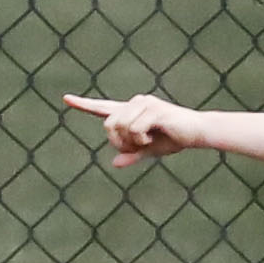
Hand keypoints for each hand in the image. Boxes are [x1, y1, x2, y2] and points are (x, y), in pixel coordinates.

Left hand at [64, 92, 204, 167]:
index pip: (103, 107)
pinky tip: (155, 136)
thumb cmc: (174, 139)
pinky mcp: (153, 109)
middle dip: (118, 142)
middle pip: (108, 124)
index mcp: (131, 111)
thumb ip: (132, 155)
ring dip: (132, 142)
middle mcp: (134, 102)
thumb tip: (115, 163)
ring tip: (148, 140)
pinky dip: (142, 140)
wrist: (197, 132)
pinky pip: (134, 130)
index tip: (66, 98)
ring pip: (119, 127)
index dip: (84, 104)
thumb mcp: (150, 151)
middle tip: (136, 147)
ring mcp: (143, 103)